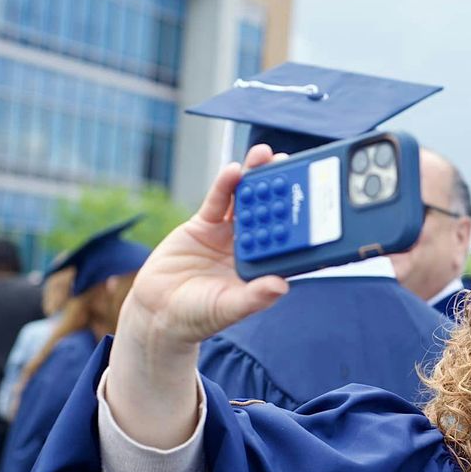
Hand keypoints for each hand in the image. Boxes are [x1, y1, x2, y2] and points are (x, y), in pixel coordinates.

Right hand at [119, 144, 289, 350]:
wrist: (157, 312)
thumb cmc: (197, 317)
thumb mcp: (227, 308)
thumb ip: (253, 298)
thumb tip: (282, 287)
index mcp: (262, 267)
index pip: (286, 240)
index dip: (299, 221)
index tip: (313, 202)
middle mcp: (250, 247)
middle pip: (269, 212)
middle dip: (280, 189)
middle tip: (294, 165)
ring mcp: (227, 234)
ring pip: (245, 201)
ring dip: (255, 177)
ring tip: (266, 154)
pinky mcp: (204, 225)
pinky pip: (218, 201)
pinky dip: (225, 185)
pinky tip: (234, 170)